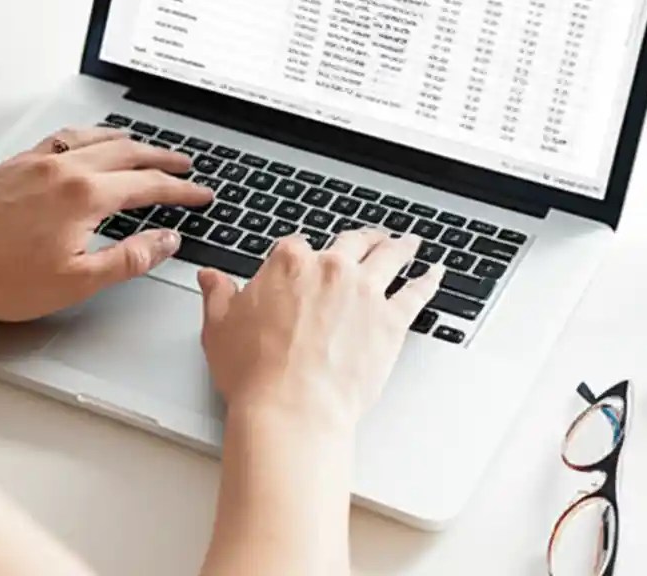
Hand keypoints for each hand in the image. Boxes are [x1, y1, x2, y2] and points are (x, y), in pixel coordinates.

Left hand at [0, 126, 212, 329]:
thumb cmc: (1, 281)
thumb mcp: (80, 281)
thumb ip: (132, 258)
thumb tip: (166, 240)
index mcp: (84, 196)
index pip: (148, 185)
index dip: (181, 190)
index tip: (201, 194)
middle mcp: (62, 170)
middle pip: (127, 153)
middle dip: (162, 158)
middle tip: (184, 165)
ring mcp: (35, 164)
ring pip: (93, 138)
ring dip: (126, 141)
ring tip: (144, 146)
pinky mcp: (12, 166)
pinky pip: (60, 140)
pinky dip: (86, 137)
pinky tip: (87, 144)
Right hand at [198, 231, 442, 430]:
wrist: (292, 408)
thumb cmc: (256, 374)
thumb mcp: (221, 329)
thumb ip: (219, 296)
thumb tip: (211, 278)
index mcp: (289, 264)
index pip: (298, 245)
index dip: (303, 255)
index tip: (307, 261)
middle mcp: (332, 269)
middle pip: (352, 242)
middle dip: (362, 238)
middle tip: (371, 238)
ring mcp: (366, 291)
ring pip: (390, 256)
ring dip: (400, 247)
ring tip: (409, 244)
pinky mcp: (392, 319)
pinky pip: (418, 291)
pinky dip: (428, 280)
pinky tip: (434, 274)